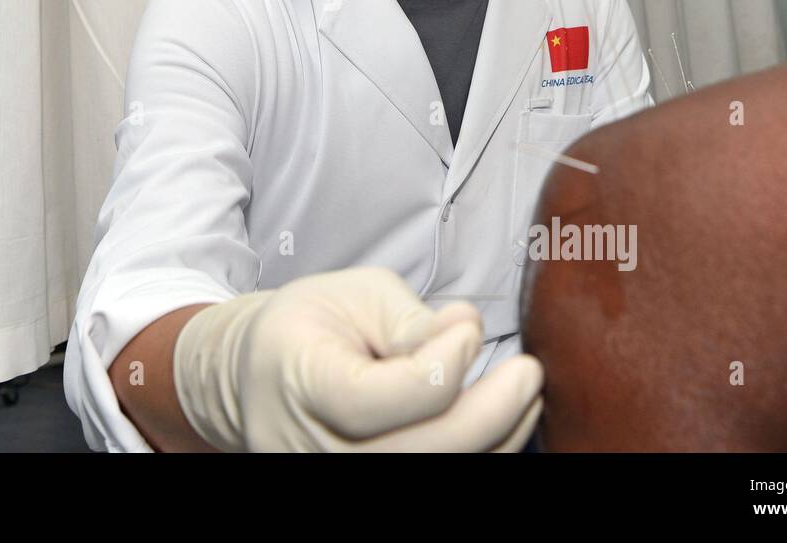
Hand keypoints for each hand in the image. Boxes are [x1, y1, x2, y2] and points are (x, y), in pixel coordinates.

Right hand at [172, 266, 543, 451]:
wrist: (258, 378)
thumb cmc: (309, 327)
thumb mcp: (351, 295)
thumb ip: (410, 318)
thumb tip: (466, 331)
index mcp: (301, 382)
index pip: (384, 397)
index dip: (442, 363)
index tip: (466, 327)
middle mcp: (313, 449)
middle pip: (424, 450)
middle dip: (491, 412)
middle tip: (528, 372)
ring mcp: (334, 480)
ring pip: (440, 475)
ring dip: (498, 439)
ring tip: (522, 394)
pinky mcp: (362, 491)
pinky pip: (438, 481)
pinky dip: (482, 455)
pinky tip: (502, 423)